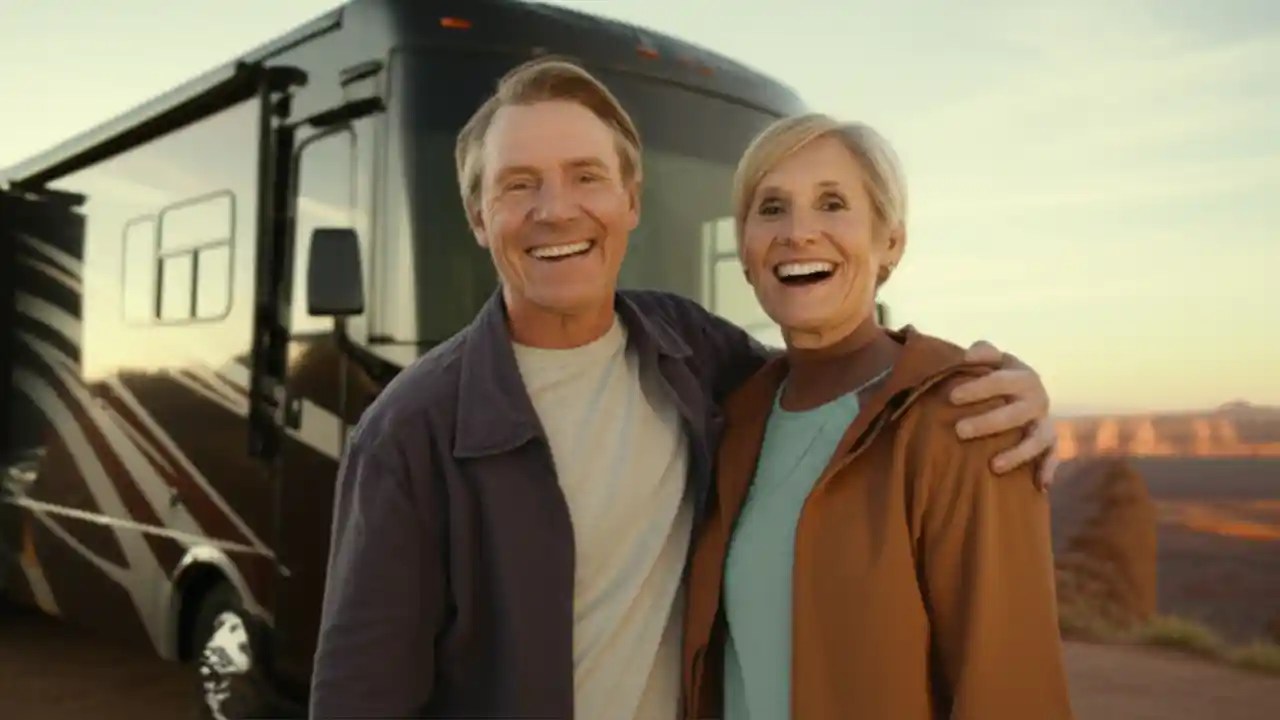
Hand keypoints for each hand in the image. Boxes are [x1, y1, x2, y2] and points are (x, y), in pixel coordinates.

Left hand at [951, 340, 1058, 489]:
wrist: (1025, 392)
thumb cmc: (1000, 377)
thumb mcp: (995, 360)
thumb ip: (983, 352)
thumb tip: (969, 355)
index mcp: (1024, 377)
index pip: (1002, 381)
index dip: (979, 388)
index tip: (952, 396)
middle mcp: (1038, 400)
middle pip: (1016, 414)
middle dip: (989, 423)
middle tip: (959, 431)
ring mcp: (1045, 422)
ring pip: (1038, 439)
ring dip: (1019, 453)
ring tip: (994, 466)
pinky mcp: (1050, 442)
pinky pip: (1053, 457)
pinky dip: (1049, 469)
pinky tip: (1040, 485)